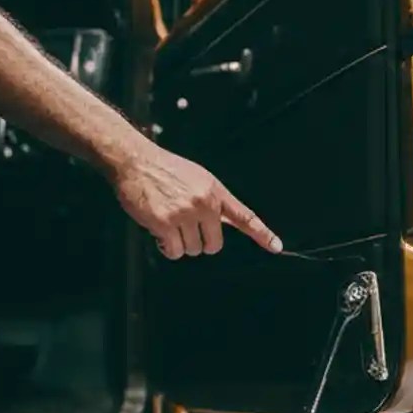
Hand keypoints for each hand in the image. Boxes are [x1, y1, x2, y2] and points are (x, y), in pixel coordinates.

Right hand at [112, 144, 281, 259]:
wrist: (136, 161)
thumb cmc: (166, 170)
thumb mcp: (198, 179)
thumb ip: (212, 202)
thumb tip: (222, 225)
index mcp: (215, 192)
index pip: (244, 216)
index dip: (262, 234)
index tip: (277, 247)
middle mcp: (204, 203)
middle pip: (214, 245)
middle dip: (201, 243)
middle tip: (185, 229)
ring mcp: (185, 214)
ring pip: (192, 250)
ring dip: (180, 244)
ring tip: (168, 223)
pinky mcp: (164, 223)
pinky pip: (174, 251)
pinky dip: (166, 247)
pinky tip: (159, 231)